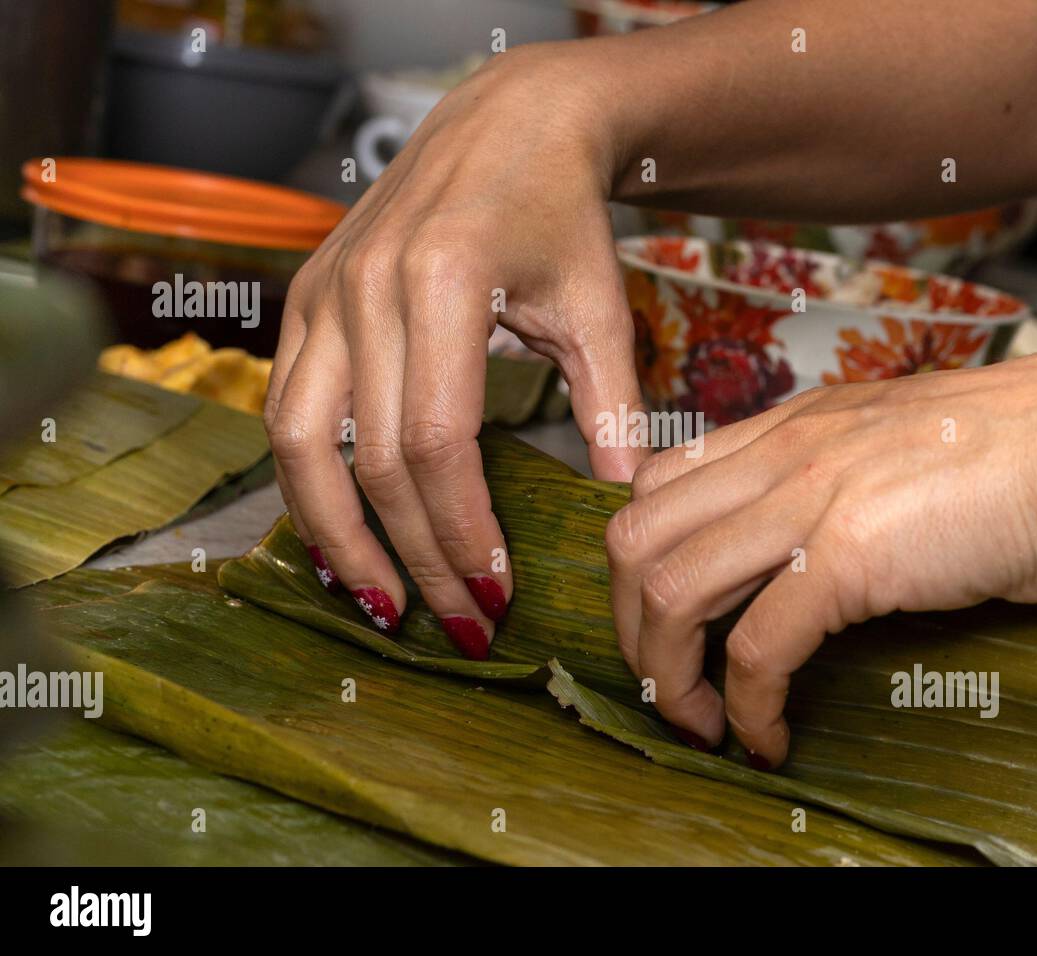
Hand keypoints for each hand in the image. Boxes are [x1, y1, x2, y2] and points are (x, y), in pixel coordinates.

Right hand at [264, 46, 644, 653]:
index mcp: (441, 283)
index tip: (498, 593)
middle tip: (458, 625)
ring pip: (297, 447)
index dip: (461, 531)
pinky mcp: (303, 300)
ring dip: (336, 538)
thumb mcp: (599, 308)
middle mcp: (363, 289)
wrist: (506, 124)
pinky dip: (307, 484)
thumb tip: (621, 510)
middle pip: (370, 461)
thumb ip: (613, 408)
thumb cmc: (561, 214)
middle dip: (413, 558)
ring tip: (382, 604)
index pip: (436, 444)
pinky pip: (284, 413)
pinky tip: (343, 535)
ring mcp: (321, 293)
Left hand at [607, 341, 1036, 766]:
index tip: (660, 619)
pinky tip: (770, 736)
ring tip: (701, 722)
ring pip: (668, 592)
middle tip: (665, 682)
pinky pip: (757, 649)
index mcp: (790, 424)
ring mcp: (808, 499)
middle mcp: (781, 452)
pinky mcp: (848, 557)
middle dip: (628, 626)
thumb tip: (805, 550)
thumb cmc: (1024, 453)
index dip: (639, 558)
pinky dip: (746, 708)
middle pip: (634, 537)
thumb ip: (839, 480)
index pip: (659, 481)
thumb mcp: (899, 445)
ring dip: (668, 676)